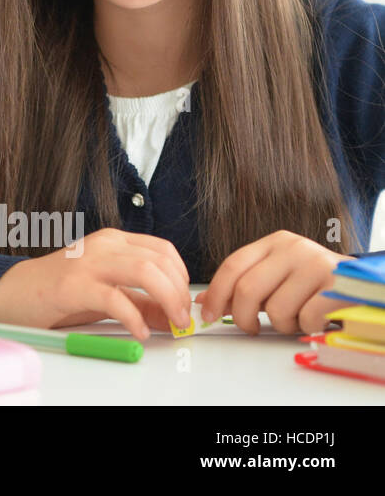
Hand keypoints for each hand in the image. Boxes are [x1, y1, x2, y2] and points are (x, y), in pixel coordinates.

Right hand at [0, 227, 193, 340]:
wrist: (12, 292)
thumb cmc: (58, 291)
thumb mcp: (105, 292)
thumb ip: (139, 301)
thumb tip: (171, 316)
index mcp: (112, 241)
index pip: (163, 250)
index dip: (182, 277)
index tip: (184, 302)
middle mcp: (103, 246)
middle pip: (159, 260)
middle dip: (180, 293)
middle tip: (181, 319)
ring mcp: (87, 263)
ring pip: (145, 270)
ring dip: (167, 300)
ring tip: (170, 324)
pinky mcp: (73, 286)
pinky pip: (115, 299)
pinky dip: (134, 319)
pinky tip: (138, 333)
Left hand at [197, 230, 351, 335]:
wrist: (364, 285)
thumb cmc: (316, 285)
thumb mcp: (278, 277)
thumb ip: (244, 286)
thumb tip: (204, 302)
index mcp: (276, 243)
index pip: (232, 266)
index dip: (215, 293)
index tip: (207, 314)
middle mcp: (295, 248)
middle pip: (248, 289)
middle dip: (242, 317)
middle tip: (250, 328)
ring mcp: (317, 265)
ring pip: (276, 310)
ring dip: (283, 325)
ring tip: (296, 318)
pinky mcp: (338, 287)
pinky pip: (305, 319)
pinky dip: (307, 328)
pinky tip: (316, 319)